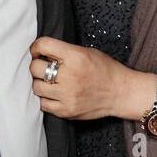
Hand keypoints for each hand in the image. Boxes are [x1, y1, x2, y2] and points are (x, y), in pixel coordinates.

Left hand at [28, 35, 148, 120]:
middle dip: (37, 65)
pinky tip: (55, 94)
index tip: (37, 51)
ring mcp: (67, 96)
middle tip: (44, 66)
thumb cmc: (106, 70)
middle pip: (35, 68)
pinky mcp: (67, 111)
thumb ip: (64, 52)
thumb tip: (42, 53)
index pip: (43, 45)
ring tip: (50, 82)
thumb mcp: (86, 52)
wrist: (121, 92)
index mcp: (75, 57)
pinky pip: (43, 104)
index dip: (36, 47)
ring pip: (36, 87)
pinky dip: (46, 99)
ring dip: (40, 83)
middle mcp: (69, 76)